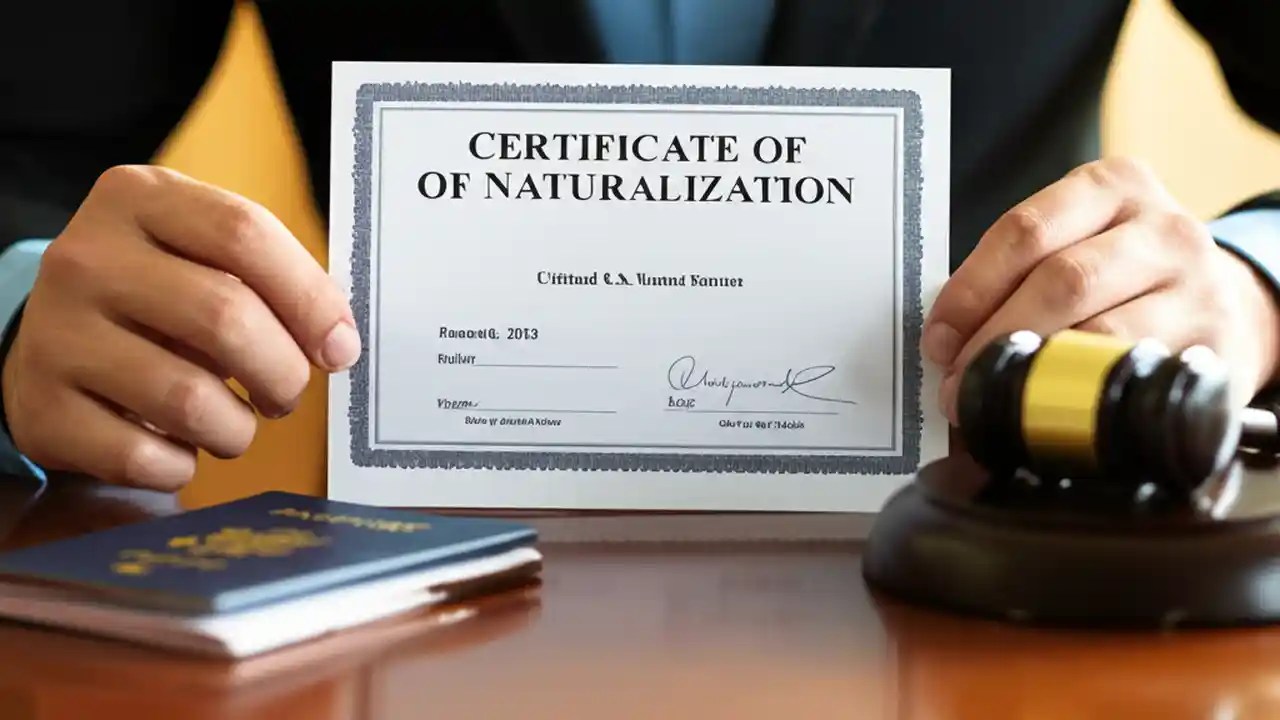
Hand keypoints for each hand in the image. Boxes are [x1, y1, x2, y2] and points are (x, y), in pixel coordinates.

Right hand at [1, 166, 357, 489]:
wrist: (53, 342)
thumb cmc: (159, 298)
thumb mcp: (203, 257)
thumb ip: (274, 280)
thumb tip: (338, 342)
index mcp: (137, 199)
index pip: (244, 233)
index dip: (310, 297)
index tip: (340, 346)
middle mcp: (86, 257)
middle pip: (224, 315)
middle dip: (282, 371)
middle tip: (287, 393)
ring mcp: (56, 332)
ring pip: (189, 398)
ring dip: (236, 428)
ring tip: (234, 423)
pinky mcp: (42, 407)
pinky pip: (143, 456)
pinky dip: (181, 465)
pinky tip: (178, 446)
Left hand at [924, 156, 1279, 423]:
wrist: (1230, 304)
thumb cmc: (1126, 277)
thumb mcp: (1079, 244)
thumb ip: (1016, 274)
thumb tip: (945, 339)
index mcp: (1113, 186)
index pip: (1025, 232)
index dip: (971, 291)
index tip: (938, 339)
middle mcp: (1162, 229)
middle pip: (1062, 282)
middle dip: (996, 339)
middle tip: (958, 383)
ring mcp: (1198, 287)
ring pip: (1101, 334)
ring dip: (1034, 376)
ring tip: (995, 402)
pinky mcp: (1217, 348)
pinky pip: (1137, 380)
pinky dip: (1087, 402)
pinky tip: (1057, 416)